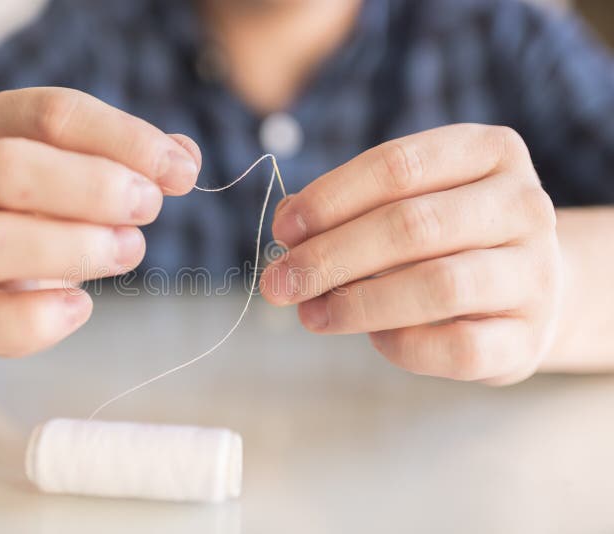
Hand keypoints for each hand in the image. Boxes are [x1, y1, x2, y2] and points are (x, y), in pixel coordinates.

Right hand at [0, 87, 200, 355]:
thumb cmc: (50, 200)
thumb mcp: (85, 162)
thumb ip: (134, 156)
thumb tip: (184, 159)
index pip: (52, 115)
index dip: (125, 140)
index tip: (181, 172)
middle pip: (4, 169)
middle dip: (93, 188)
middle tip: (149, 207)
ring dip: (72, 247)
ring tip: (130, 249)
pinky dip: (37, 319)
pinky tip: (82, 305)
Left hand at [261, 124, 562, 384]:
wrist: (528, 290)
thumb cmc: (447, 239)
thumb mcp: (406, 202)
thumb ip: (347, 206)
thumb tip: (286, 222)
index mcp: (490, 153)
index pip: (398, 165)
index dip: (330, 198)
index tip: (283, 230)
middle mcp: (523, 206)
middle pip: (412, 225)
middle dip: (330, 257)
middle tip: (278, 283)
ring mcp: (535, 274)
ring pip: (437, 286)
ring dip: (357, 304)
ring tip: (311, 314)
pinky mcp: (530, 338)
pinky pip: (457, 347)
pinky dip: (402, 344)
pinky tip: (375, 338)